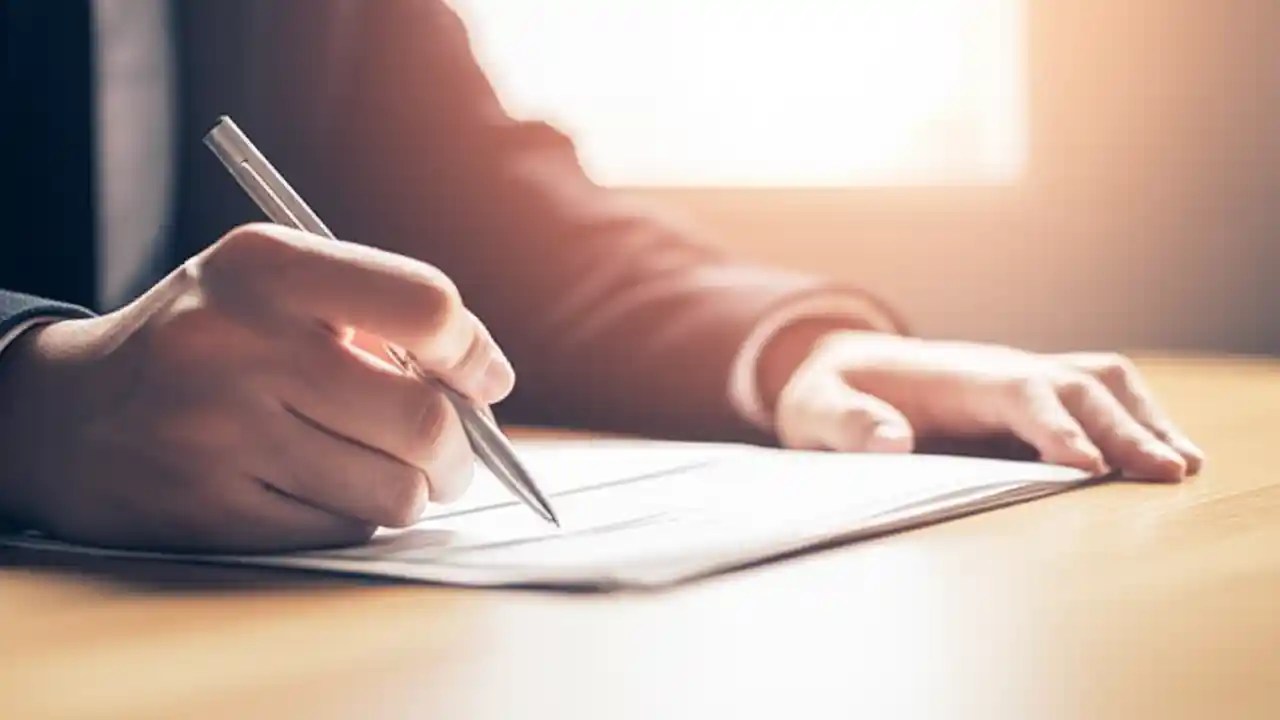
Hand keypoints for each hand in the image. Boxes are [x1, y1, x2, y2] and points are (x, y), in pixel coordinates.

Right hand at [0, 224, 513, 551]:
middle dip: (464, 451)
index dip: (475, 351)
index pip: (426, 305)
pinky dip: (360, 519)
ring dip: (416, 492)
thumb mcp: (270, 285)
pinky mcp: (211, 511)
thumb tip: (482, 383)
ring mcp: (222, 434)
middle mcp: (240, 345)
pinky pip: (342, 531)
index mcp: (266, 269)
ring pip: (393, 491)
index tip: (485, 379)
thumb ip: (373, 312)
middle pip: (423, 418)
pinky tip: (331, 493)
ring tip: (397, 476)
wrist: (69, 416)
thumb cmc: (206, 343)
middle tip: (458, 457)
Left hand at [767, 331, 1202, 480]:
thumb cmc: (828, 394)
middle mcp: (998, 369)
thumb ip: (846, 424)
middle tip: (1164, 475)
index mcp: (953, 377)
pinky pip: (1094, 393)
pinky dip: (1134, 416)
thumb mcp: (814, 410)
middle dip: (1121, 428)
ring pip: (1099, 381)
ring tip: (1182, 467)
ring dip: (1143, 417)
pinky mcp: (1029, 396)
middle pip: (1076, 386)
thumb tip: (891, 443)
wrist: (839, 369)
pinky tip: (1160, 454)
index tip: (1084, 466)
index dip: (1053, 425)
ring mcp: (1019, 378)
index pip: (1017, 392)